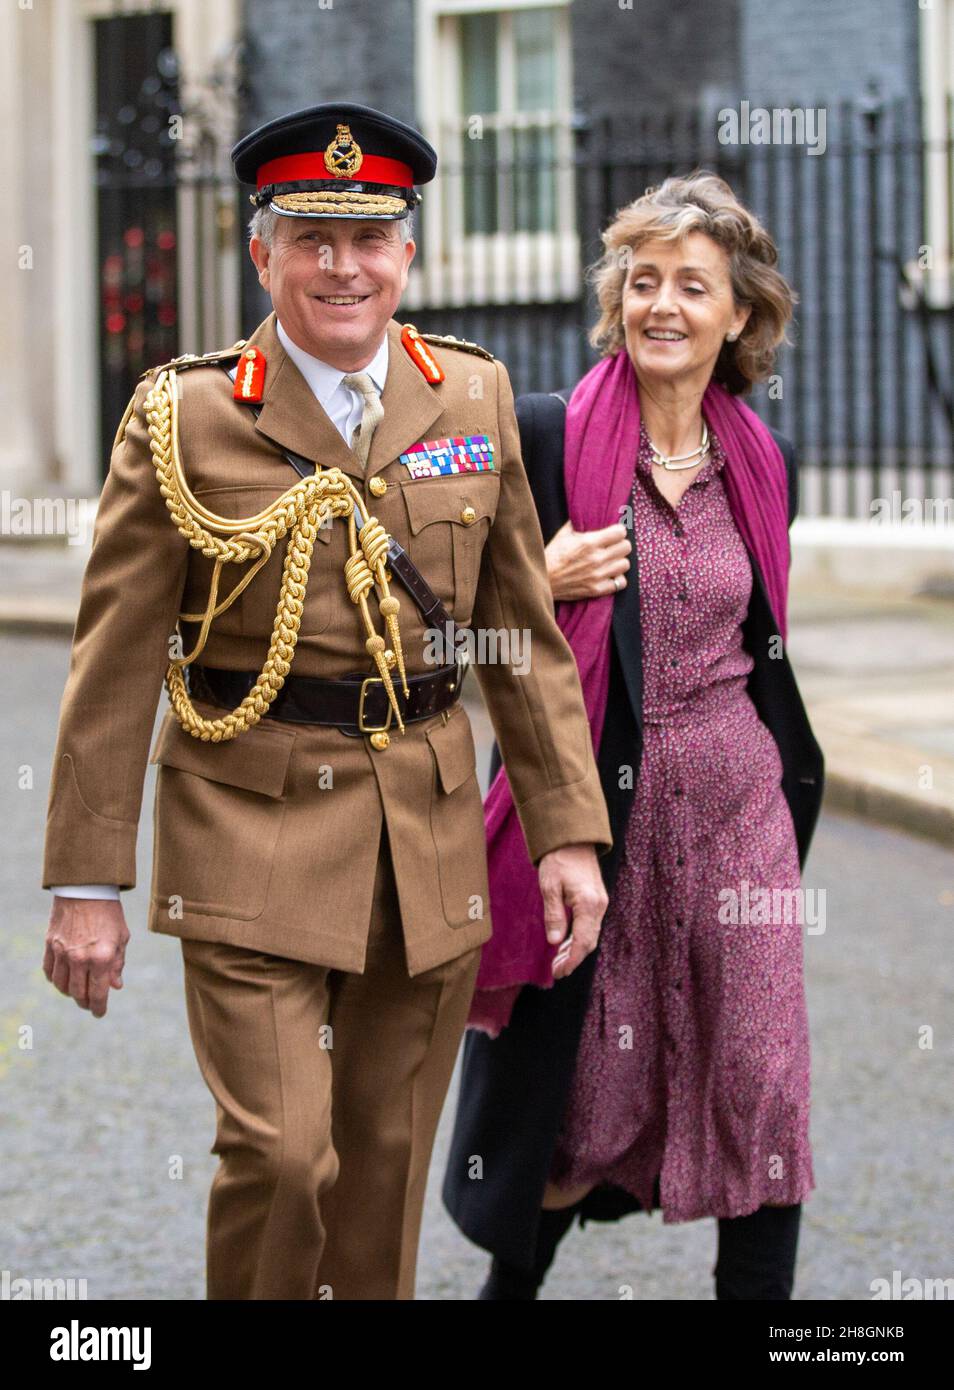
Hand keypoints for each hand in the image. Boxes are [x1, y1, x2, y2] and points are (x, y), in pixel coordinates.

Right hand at [43, 897, 129, 1018]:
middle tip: (90, 1004)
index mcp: (102, 957)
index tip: (100, 1013)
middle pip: (78, 993)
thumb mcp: (121, 937)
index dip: (99, 1007)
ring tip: (78, 993)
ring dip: (70, 993)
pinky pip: (49, 972)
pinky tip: (64, 979)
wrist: (86, 889)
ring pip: (62, 986)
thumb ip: (117, 964)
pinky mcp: (50, 945)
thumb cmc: (108, 912)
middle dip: (85, 1003)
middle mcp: (80, 958)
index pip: (99, 993)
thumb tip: (116, 986)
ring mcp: (62, 952)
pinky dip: (55, 980)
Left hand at [537, 843, 608, 979]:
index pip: (583, 941)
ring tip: (558, 962)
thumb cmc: (558, 860)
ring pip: (590, 935)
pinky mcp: (596, 900)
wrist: (573, 839)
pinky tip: (566, 944)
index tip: (559, 973)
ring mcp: (600, 903)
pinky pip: (590, 926)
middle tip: (556, 972)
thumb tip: (555, 942)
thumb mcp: (549, 887)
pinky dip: (579, 938)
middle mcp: (599, 906)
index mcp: (588, 904)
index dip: (571, 960)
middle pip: (589, 942)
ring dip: (575, 950)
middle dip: (573, 959)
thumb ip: (554, 915)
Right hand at [544, 519, 631, 601]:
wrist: (542, 580)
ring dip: (618, 562)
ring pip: (625, 564)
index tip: (613, 534)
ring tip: (610, 561)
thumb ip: (578, 523)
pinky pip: (620, 583)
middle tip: (612, 547)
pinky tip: (608, 575)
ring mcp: (598, 575)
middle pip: (626, 547)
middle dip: (619, 545)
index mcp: (589, 542)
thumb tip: (589, 514)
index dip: (617, 532)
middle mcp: (596, 558)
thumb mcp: (563, 534)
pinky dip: (616, 579)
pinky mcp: (597, 590)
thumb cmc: (551, 556)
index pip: (620, 532)